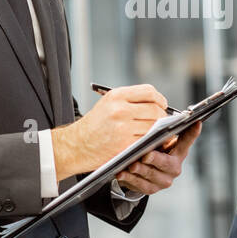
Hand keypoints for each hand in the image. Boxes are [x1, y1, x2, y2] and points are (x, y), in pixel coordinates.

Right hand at [53, 84, 168, 179]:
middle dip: (162, 116)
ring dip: (157, 131)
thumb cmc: (92, 127)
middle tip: (160, 121)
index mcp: (116, 96)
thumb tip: (157, 103)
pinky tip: (148, 142)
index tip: (162, 105)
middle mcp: (119, 110)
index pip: (149, 92)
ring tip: (154, 132)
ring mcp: (123, 128)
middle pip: (155, 109)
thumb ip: (129, 101)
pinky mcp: (125, 144)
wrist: (74, 146)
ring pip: (154, 126)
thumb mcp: (107, 104)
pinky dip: (151, 142)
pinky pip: (147, 141)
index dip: (160, 99)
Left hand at [114, 121, 202, 194]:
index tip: (196, 122)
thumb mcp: (159, 143)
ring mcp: (163, 180)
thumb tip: (160, 124)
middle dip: (155, 159)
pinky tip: (120, 173)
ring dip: (139, 170)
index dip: (192, 133)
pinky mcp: (151, 189)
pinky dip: (128, 179)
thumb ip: (162, 136)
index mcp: (178, 154)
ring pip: (150, 175)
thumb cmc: (152, 153)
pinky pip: (139, 185)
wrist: (142, 175)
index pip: (186, 141)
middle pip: (166, 163)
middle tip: (146, 155)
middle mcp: (174, 169)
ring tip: (130, 165)